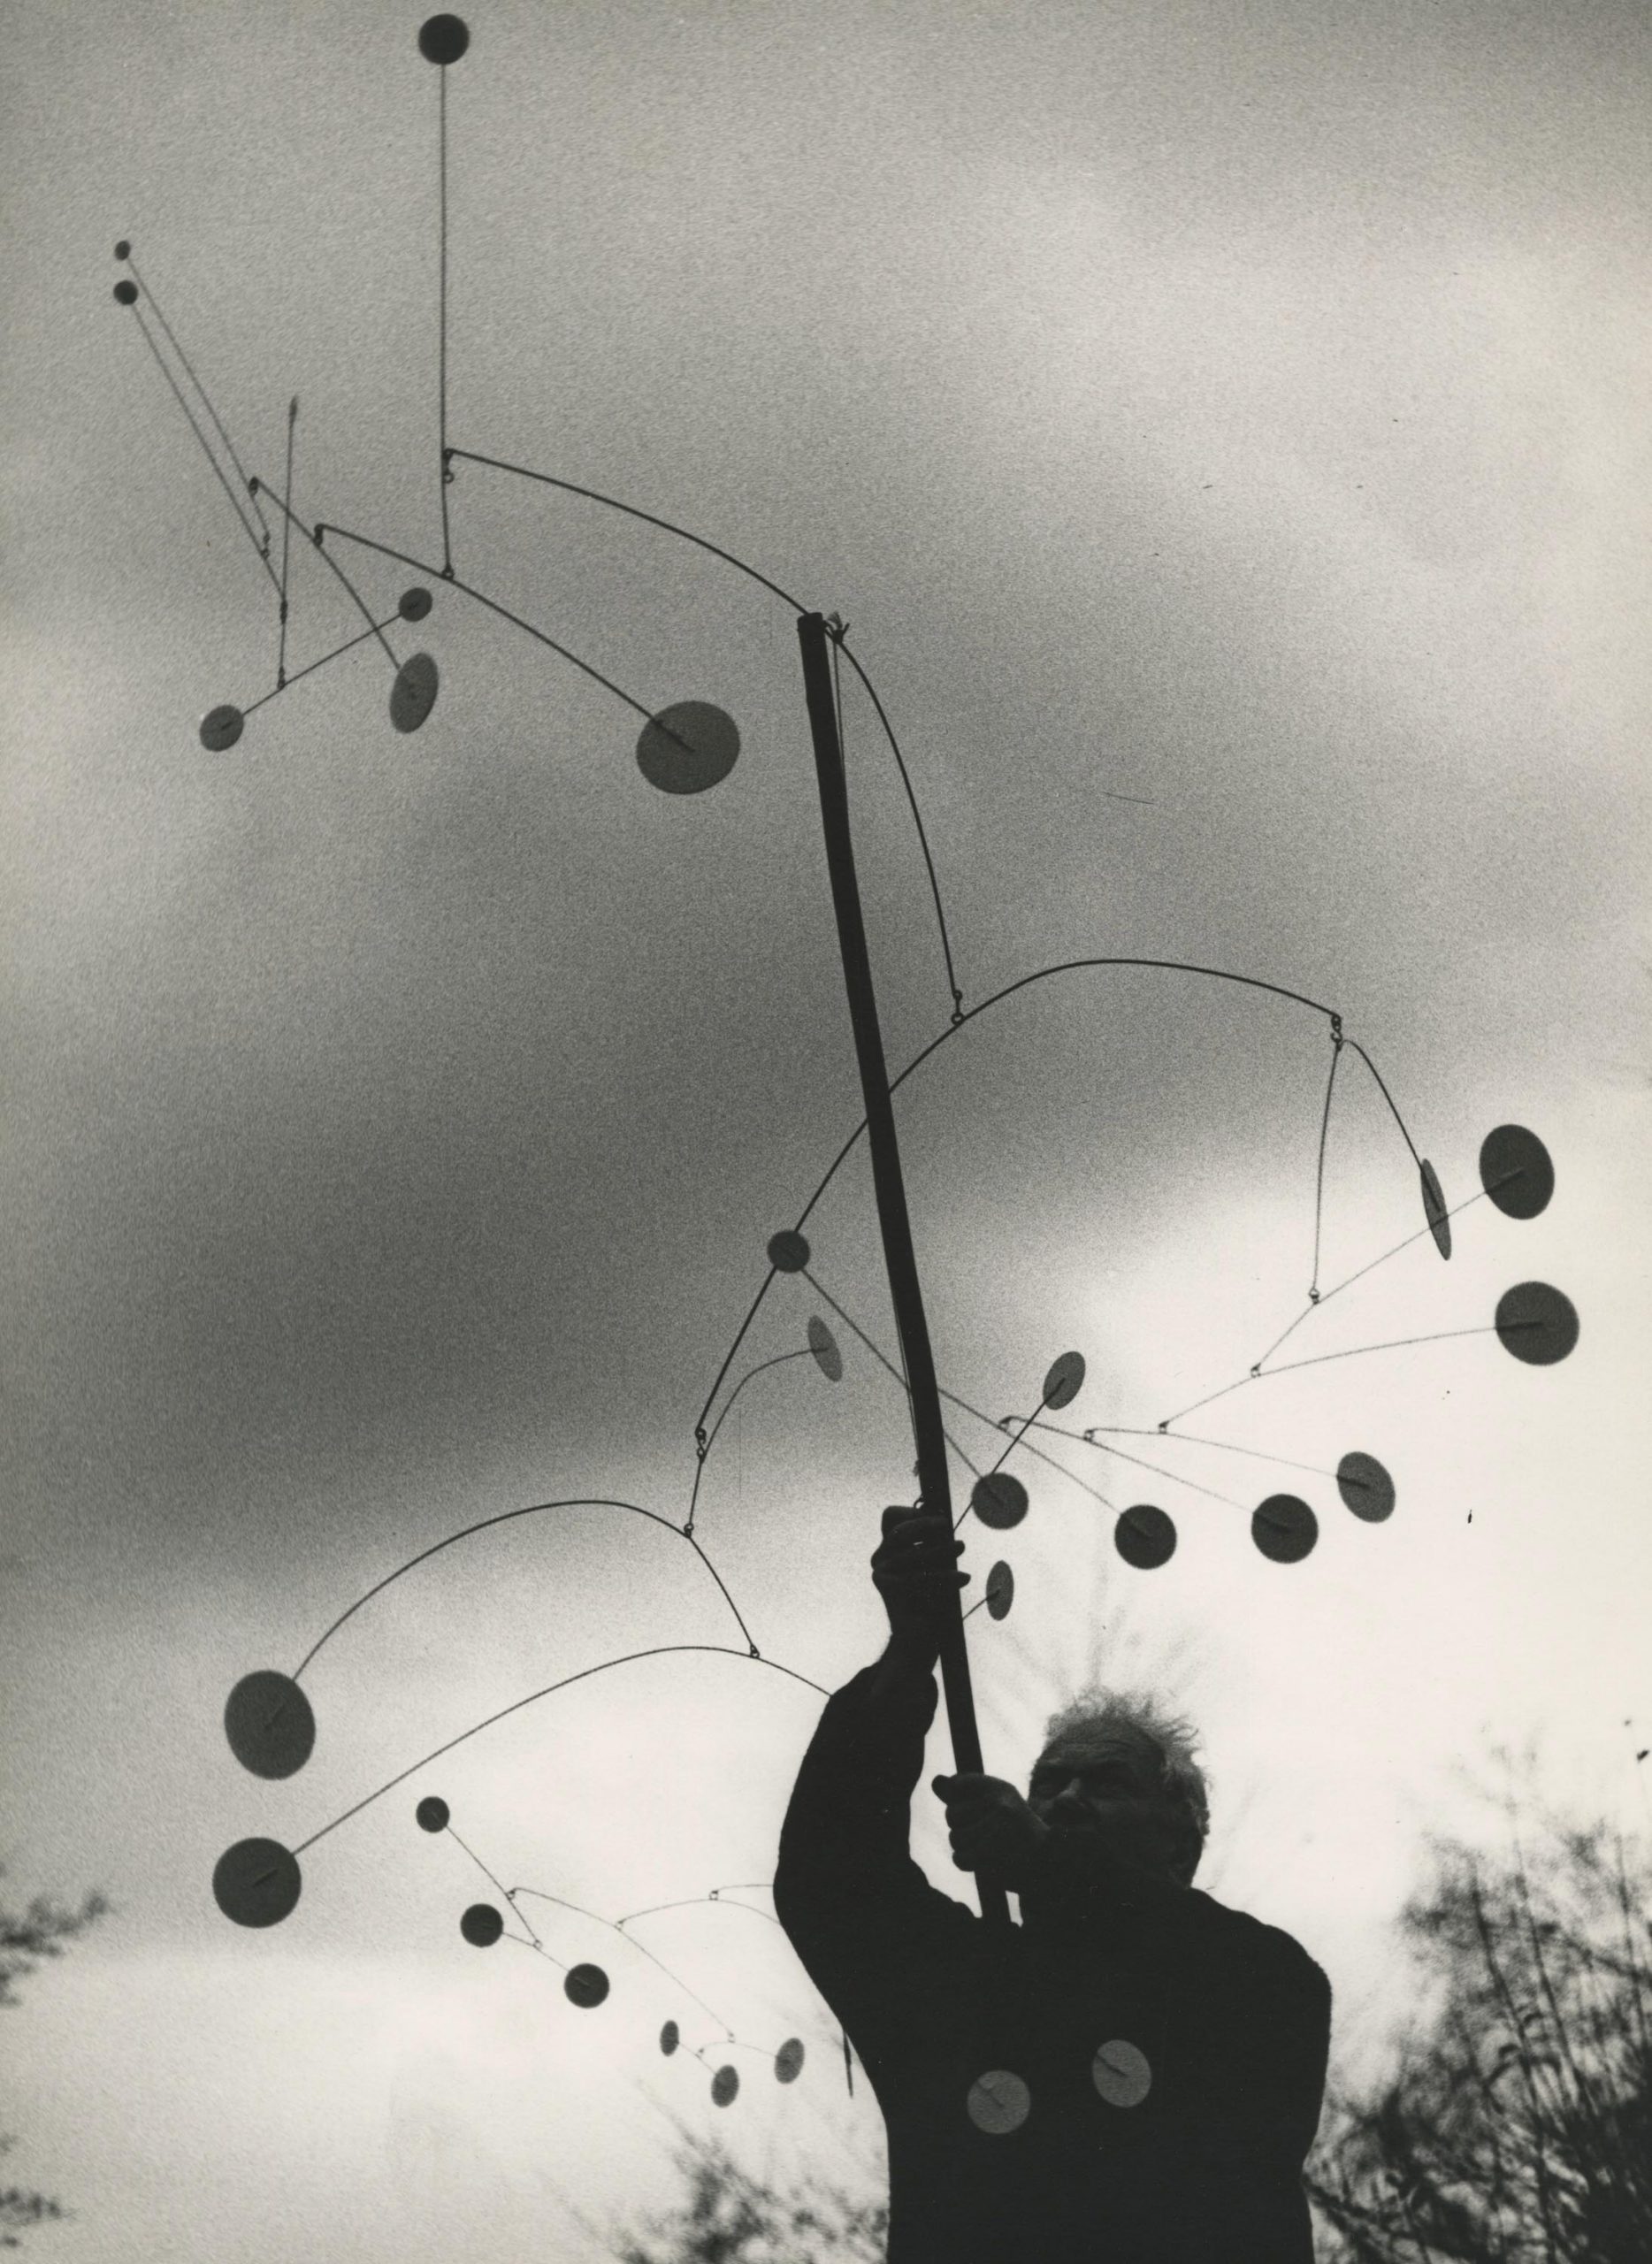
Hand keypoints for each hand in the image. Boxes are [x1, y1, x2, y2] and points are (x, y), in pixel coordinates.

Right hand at [871, 1505, 967, 1668]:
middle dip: (925, 1526)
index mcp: (889, 1546)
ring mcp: (881, 1574)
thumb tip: (942, 1517)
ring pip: (914, 1556)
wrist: (923, 1636)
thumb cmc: (935, 1595)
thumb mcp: (938, 1562)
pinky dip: (944, 1576)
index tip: (940, 1519)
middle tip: (949, 1528)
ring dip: (941, 1550)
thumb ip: (936, 1541)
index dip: (913, 1513)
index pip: (890, 1516)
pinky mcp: (887, 1590)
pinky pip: (919, 1578)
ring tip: (962, 1547)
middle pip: (899, 1532)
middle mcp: (880, 1557)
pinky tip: (963, 1577)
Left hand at [931, 1772, 1049, 1889]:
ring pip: (955, 1837)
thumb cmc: (1016, 1832)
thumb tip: (935, 1781)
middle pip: (952, 1814)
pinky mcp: (993, 1855)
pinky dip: (967, 1862)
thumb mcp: (996, 1804)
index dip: (956, 1800)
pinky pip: (959, 1858)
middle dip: (962, 1827)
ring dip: (966, 1847)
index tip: (974, 1811)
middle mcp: (1001, 1805)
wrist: (1048, 1864)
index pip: (956, 1785)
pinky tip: (984, 1860)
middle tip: (987, 1833)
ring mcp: (998, 1830)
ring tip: (988, 1847)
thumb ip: (963, 1793)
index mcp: (1001, 1788)